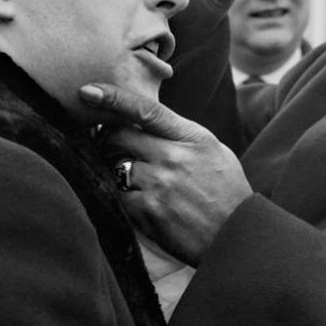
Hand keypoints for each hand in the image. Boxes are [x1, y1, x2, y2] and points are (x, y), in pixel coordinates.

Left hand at [81, 83, 252, 265]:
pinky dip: (122, 196)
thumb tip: (146, 122)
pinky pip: (118, 196)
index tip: (88, 91)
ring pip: (115, 166)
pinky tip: (140, 202)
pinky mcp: (149, 212)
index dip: (114, 98)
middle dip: (108, 139)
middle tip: (112, 147)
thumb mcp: (213, 150)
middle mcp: (173, 157)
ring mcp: (159, 185)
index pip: (146, 110)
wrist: (237, 234)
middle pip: (118, 136)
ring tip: (137, 181)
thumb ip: (180, 135)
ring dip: (117, 170)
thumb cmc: (226, 190)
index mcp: (191, 137)